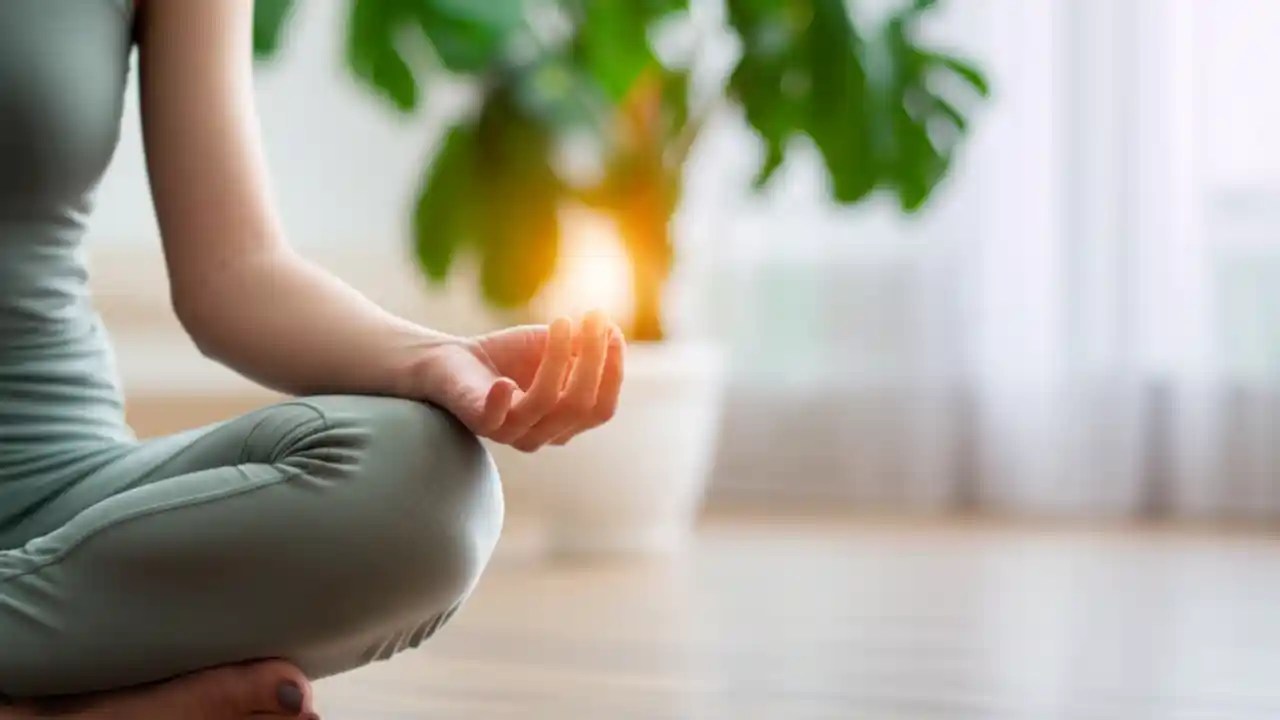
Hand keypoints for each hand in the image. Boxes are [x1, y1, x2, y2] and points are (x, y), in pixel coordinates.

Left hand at [415, 311, 625, 451]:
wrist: (454, 359)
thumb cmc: (507, 357)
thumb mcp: (552, 346)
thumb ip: (582, 345)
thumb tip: (613, 331)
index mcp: (566, 422)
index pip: (601, 408)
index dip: (612, 370)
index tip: (612, 330)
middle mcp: (545, 434)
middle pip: (581, 405)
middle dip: (593, 359)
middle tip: (591, 318)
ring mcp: (512, 431)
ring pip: (547, 402)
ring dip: (558, 358)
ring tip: (560, 322)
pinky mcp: (480, 421)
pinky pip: (495, 420)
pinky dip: (501, 401)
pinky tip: (504, 382)